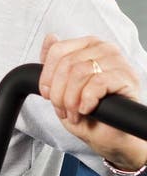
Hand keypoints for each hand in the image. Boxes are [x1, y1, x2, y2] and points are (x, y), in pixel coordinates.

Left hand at [39, 33, 146, 170]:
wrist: (112, 138)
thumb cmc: (91, 113)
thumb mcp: (64, 87)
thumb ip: (55, 61)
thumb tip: (50, 37)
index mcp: (89, 46)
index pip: (58, 50)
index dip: (47, 75)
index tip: (47, 93)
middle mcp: (105, 49)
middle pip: (67, 63)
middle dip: (59, 92)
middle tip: (62, 110)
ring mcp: (118, 62)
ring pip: (80, 72)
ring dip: (71, 99)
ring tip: (74, 113)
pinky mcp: (127, 77)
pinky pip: (97, 83)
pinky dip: (87, 100)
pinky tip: (87, 109)